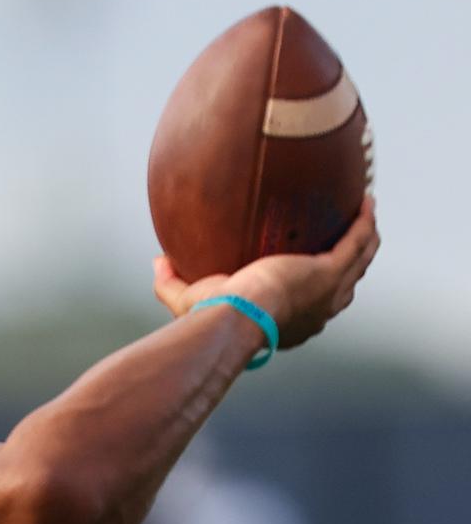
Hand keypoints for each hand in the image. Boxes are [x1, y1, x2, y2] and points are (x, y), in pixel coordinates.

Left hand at [154, 198, 379, 349]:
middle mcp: (318, 311)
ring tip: (363, 213)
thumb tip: (158, 261)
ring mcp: (330, 292)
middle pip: (346, 282)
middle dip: (351, 259)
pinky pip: (358, 241)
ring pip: (359, 261)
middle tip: (348, 234)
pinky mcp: (332, 271)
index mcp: (292, 321)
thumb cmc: (213, 316)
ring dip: (365, 237)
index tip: (311, 265)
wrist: (236, 316)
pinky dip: (364, 222)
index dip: (317, 286)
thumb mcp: (187, 299)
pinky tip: (364, 202)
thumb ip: (171, 282)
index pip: (312, 304)